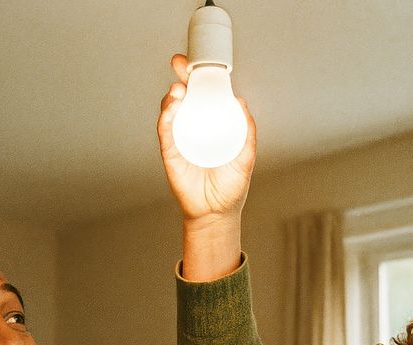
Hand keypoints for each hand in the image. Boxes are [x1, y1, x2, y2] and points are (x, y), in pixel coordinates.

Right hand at [158, 54, 256, 280]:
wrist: (217, 213)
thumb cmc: (230, 187)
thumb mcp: (246, 155)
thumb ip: (247, 131)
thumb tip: (240, 102)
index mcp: (212, 126)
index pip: (204, 97)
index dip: (199, 78)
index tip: (197, 62)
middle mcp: (194, 129)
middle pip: (184, 98)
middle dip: (181, 78)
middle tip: (180, 63)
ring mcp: (180, 140)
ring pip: (172, 111)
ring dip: (172, 96)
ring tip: (179, 89)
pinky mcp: (170, 153)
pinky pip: (166, 131)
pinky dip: (166, 116)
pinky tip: (172, 106)